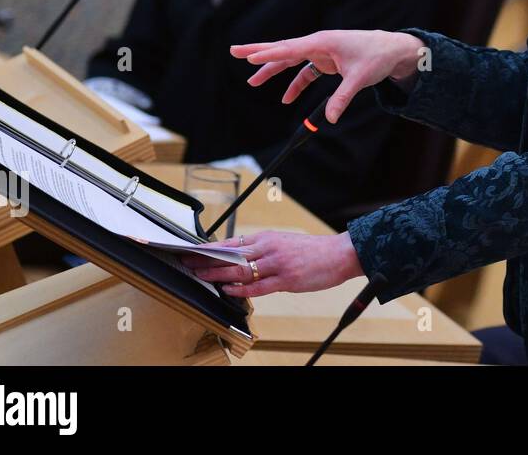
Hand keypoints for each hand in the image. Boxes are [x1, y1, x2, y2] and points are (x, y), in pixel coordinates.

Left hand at [180, 231, 362, 297]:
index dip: (209, 248)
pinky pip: (258, 286)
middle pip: (231, 255)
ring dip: (217, 274)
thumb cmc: (312, 251)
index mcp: (268, 238)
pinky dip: (240, 289)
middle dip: (206, 260)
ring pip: (241, 269)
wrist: (340, 253)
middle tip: (187, 263)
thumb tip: (239, 259)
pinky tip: (228, 290)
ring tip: (200, 276)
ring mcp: (277, 264)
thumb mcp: (284, 243)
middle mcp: (270, 248)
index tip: (191, 251)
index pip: (231, 242)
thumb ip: (262, 251)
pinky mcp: (287, 279)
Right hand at [231, 29, 423, 122]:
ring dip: (272, 70)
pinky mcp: (327, 61)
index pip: (290, 48)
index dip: (268, 53)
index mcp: (322, 42)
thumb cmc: (377, 57)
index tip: (248, 57)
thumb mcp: (360, 79)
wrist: (393, 49)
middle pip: (283, 48)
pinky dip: (296, 84)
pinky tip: (286, 99)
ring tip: (252, 82)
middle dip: (258, 51)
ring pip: (290, 60)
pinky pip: (306, 72)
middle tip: (234, 51)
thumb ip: (343, 98)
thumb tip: (331, 119)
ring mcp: (321, 52)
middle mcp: (318, 44)